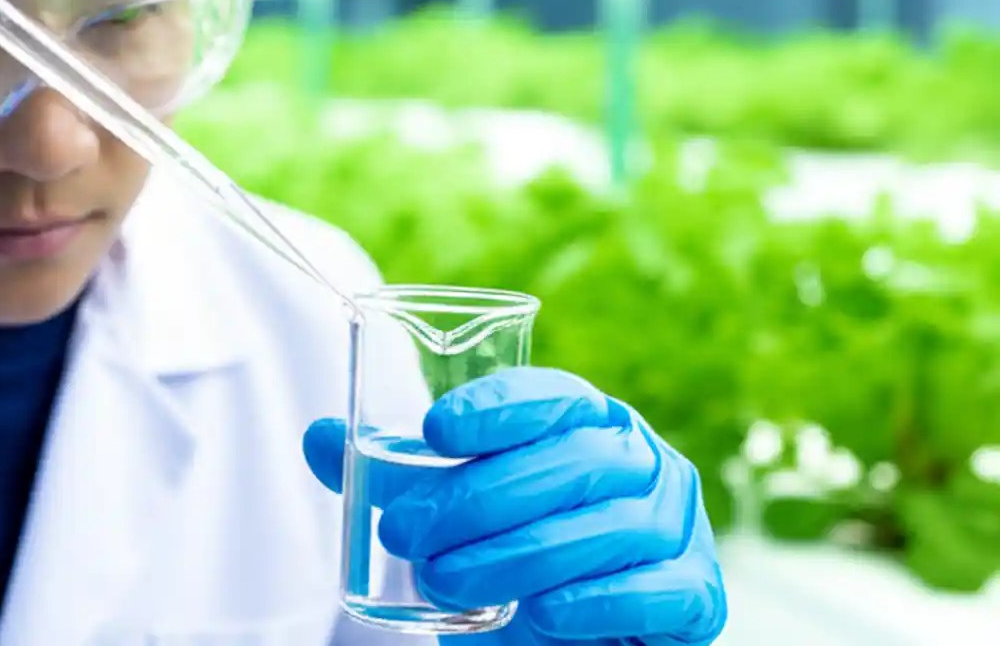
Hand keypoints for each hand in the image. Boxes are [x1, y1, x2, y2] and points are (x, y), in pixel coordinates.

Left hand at [303, 367, 726, 644]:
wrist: (575, 637)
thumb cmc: (515, 555)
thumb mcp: (453, 513)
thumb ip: (394, 474)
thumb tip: (319, 435)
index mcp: (591, 421)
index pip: (556, 395)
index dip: (500, 406)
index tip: (434, 428)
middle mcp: (643, 461)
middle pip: (579, 460)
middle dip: (484, 496)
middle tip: (406, 534)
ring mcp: (678, 525)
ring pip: (611, 527)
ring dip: (520, 555)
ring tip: (445, 582)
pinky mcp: (698, 594)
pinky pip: (657, 591)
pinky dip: (597, 601)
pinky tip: (542, 613)